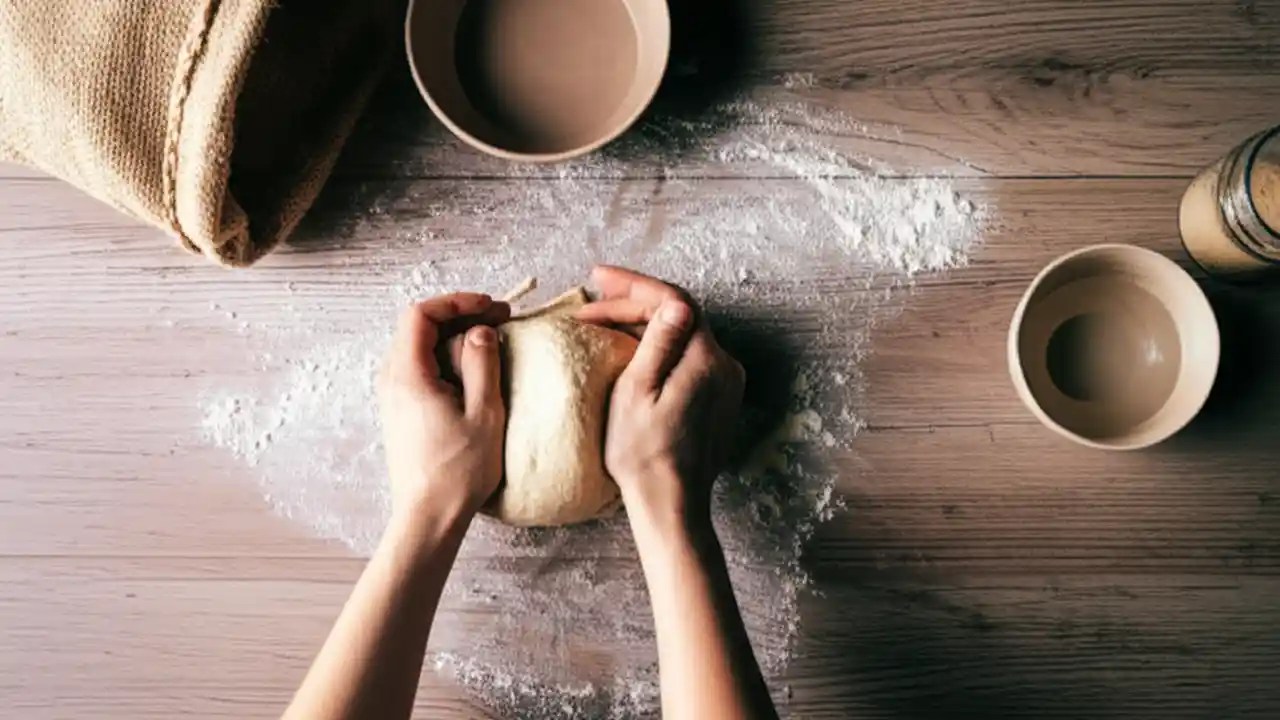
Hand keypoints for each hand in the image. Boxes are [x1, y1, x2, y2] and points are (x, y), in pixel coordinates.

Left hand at [377, 293, 510, 521]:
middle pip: (420, 327)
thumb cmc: (458, 472)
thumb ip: (483, 365)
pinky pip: (422, 370)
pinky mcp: (402, 411)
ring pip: (422, 348)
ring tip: (493, 344)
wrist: (428, 516)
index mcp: (408, 375)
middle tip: (500, 319)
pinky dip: (448, 360)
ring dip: (456, 339)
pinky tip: (476, 372)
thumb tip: (481, 331)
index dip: (457, 302)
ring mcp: (394, 396)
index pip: (421, 315)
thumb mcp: (484, 414)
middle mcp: (392, 381)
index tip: (489, 306)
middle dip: (460, 316)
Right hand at [577, 267, 744, 523]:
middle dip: (635, 301)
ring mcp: (724, 382)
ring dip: (644, 321)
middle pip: (679, 314)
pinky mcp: (718, 398)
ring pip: (683, 334)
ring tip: (605, 317)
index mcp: (704, 359)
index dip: (634, 284)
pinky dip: (659, 344)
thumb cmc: (644, 453)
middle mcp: (724, 365)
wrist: (671, 502)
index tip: (598, 277)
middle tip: (593, 296)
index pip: (672, 301)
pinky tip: (631, 346)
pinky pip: (688, 356)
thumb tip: (675, 303)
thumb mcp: (637, 392)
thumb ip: (658, 343)